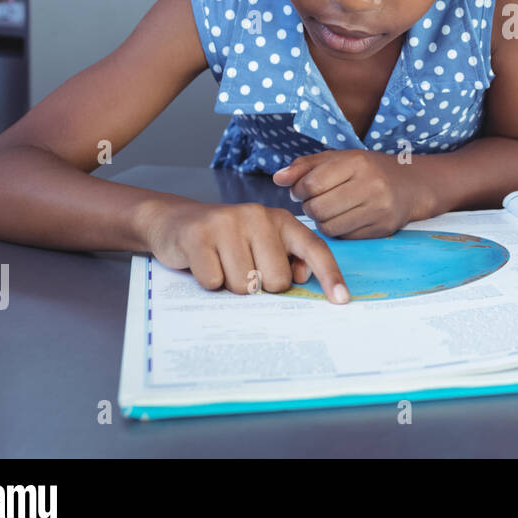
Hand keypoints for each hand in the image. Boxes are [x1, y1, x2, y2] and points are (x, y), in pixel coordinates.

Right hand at [144, 197, 349, 302]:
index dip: (330, 276)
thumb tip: (302, 276)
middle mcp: (258, 216)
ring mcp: (228, 223)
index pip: (314, 249)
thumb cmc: (226, 239)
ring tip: (222, 264)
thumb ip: (287, 257)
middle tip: (242, 269)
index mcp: (281, 220)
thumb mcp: (262, 243)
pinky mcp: (199, 236)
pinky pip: (214, 282)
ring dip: (232, 285)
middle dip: (261, 287)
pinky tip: (204, 263)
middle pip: (277, 280)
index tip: (342, 300)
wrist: (175, 221)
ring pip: (246, 286)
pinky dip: (209, 283)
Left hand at [273, 149, 423, 238]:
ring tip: (330, 209)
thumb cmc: (368, 169)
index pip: (311, 184)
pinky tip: (345, 218)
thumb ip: (305, 166)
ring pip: (329, 227)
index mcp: (357, 162)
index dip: (299, 190)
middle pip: (318, 208)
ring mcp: (378, 209)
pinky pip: (345, 237)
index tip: (302, 189)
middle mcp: (370, 185)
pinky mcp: (382, 228)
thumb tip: (278, 179)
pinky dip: (338, 230)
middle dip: (310, 207)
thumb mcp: (338, 159)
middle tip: (316, 201)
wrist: (412, 185)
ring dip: (322, 220)